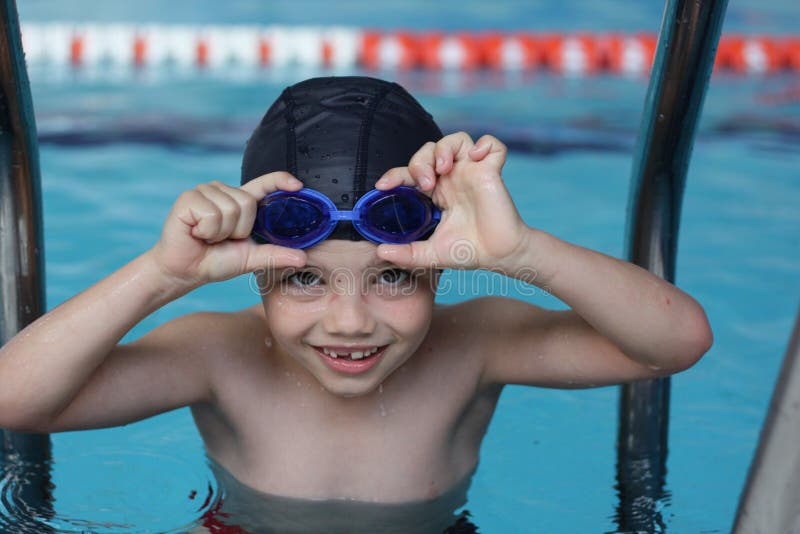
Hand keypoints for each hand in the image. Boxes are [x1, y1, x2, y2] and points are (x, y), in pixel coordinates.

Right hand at [151, 173, 306, 288]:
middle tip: (222, 239)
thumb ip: (274, 255)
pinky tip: (196, 232)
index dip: (280, 180)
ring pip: (231, 209)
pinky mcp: (188, 198)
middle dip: (238, 229)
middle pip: (248, 203)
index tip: (298, 185)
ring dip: (221, 232)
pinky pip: (212, 214)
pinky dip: (207, 231)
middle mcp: (223, 191)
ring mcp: (205, 191)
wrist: (185, 271)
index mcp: (240, 202)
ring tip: (208, 236)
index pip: (264, 184)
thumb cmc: (215, 261)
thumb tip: (303, 258)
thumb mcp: (250, 259)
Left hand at [374, 132, 527, 270]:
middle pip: (429, 149)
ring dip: (445, 148)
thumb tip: (381, 253)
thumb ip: (407, 254)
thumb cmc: (468, 251)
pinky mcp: (492, 171)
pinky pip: (493, 145)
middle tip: (426, 183)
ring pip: (456, 139)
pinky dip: (485, 144)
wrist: (498, 256)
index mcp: (435, 193)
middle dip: (421, 161)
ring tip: (444, 167)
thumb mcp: (430, 254)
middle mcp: (452, 179)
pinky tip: (476, 158)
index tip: (383, 186)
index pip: (410, 173)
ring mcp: (472, 172)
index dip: (395, 174)